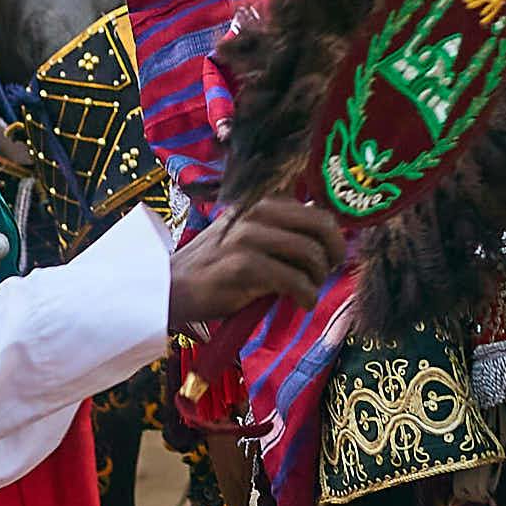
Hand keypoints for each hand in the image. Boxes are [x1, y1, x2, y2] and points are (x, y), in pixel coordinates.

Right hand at [167, 196, 343, 327]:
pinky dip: (305, 295)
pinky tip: (302, 303)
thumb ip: (282, 231)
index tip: (333, 255)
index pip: (316, 210)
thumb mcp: (249, 237)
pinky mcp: (243, 264)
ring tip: (309, 290)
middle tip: (328, 272)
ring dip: (318, 277)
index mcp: (261, 202)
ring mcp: (248, 235)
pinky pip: (293, 280)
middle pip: (321, 224)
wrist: (171, 287)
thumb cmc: (216, 266)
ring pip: (309, 252)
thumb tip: (327, 237)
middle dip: (334, 252)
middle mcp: (256, 211)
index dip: (333, 235)